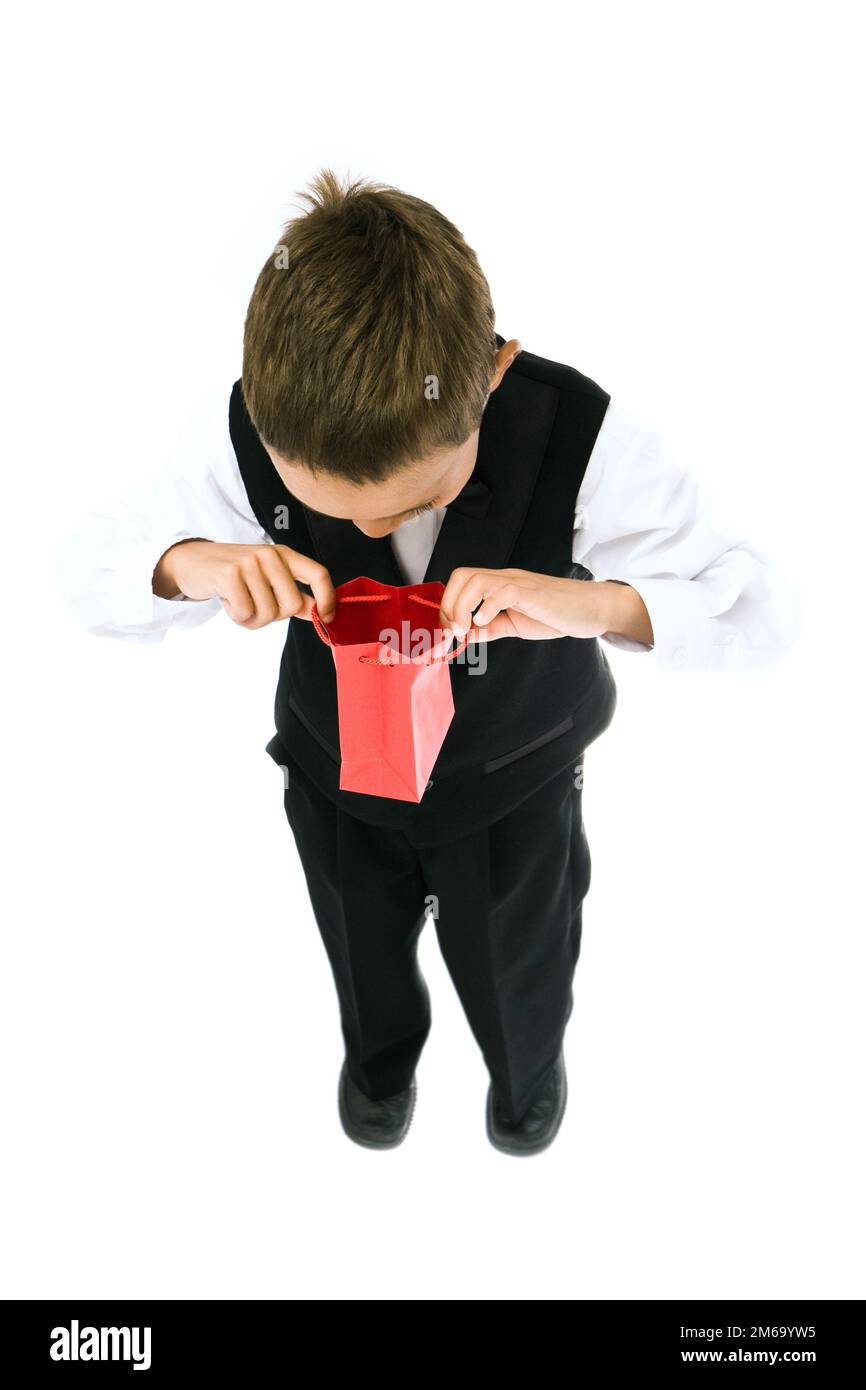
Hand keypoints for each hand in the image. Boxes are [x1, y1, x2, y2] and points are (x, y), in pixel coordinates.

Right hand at [153, 540, 335, 629]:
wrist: (192, 562)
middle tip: (255, 606)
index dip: (327, 598)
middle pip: (292, 605)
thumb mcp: (266, 579)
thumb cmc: (233, 575)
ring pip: (268, 613)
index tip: (326, 618)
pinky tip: (227, 600)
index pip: (318, 574)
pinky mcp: (230, 574)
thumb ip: (291, 594)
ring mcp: (249, 562)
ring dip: (252, 619)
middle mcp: (269, 555)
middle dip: (274, 616)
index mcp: (283, 555)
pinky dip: (236, 616)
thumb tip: (318, 612)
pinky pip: (245, 614)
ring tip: (238, 602)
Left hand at [439, 567, 653, 643]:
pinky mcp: (533, 593)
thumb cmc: (559, 614)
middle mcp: (506, 578)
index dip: (447, 607)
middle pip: (462, 575)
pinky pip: (502, 591)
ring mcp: (519, 583)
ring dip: (462, 607)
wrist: (593, 609)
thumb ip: (491, 627)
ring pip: (476, 580)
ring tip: (465, 630)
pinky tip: (485, 622)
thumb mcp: (516, 624)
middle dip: (448, 605)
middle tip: (454, 632)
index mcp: (500, 585)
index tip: (450, 634)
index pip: (461, 582)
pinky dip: (487, 606)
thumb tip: (467, 634)